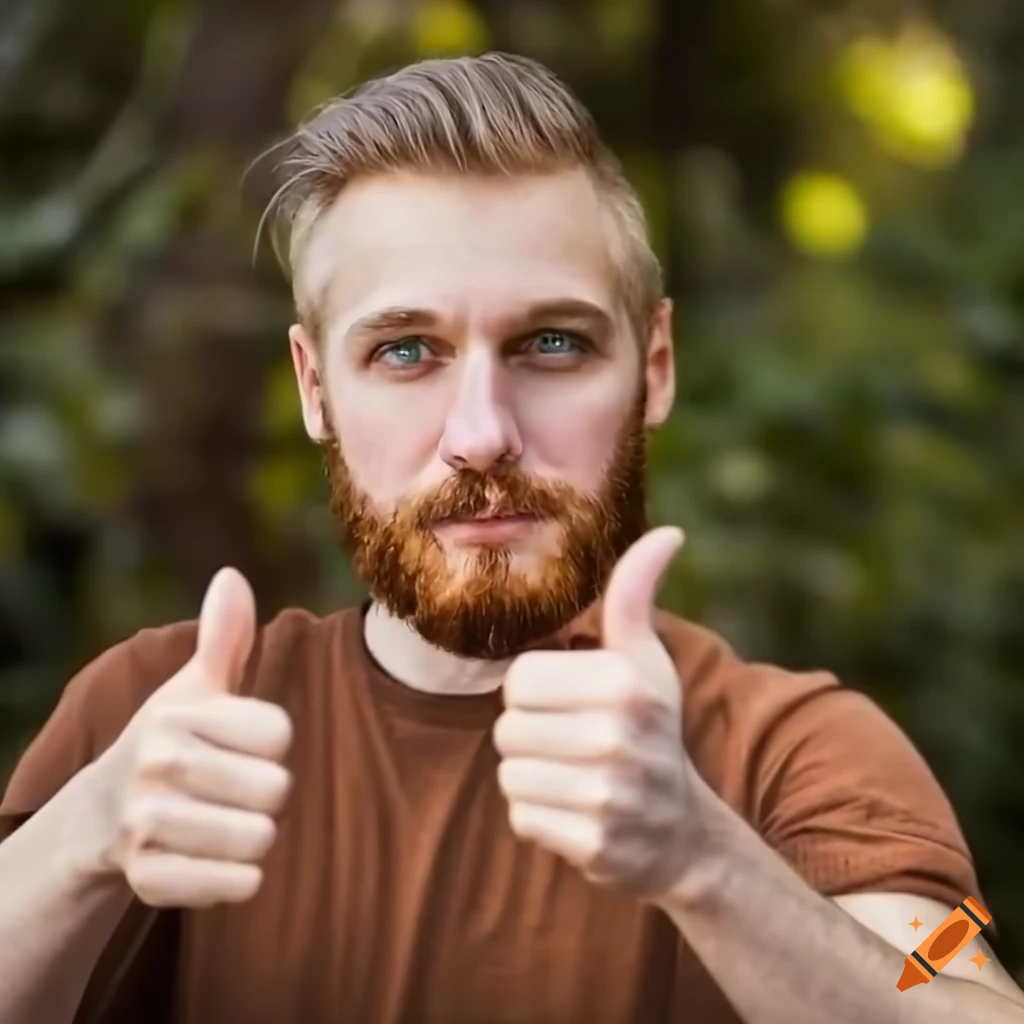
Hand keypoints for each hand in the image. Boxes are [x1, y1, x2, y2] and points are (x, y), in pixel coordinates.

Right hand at [88, 569, 292, 907]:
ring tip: (224, 822)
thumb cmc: (171, 741)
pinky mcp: (148, 879)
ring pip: (260, 840)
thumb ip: (224, 637)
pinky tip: (208, 858)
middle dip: (267, 794)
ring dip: (254, 837)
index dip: (270, 743)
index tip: (241, 744)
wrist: (101, 815)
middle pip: (276, 790)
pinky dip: (235, 878)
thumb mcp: (194, 688)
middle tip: (234, 790)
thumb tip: (232, 577)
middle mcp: (158, 766)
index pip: (279, 734)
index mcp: (180, 715)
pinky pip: (237, 885)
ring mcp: (148, 825)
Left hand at [495, 527, 692, 897]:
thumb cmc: (649, 729)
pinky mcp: (593, 844)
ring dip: (532, 776)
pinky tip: (576, 811)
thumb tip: (668, 531)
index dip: (537, 691)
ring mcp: (609, 795)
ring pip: (510, 773)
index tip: (573, 703)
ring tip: (574, 775)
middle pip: (508, 727)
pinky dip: (539, 816)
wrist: (681, 833)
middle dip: (531, 735)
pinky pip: (521, 817)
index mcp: (625, 682)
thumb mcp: (645, 660)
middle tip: (573, 743)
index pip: (520, 677)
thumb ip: (635, 595)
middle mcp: (619, 737)